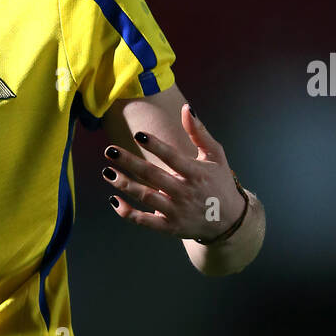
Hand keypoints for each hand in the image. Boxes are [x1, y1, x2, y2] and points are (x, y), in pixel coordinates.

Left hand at [101, 104, 244, 240]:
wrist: (229, 221)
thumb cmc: (219, 182)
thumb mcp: (216, 156)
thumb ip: (199, 133)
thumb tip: (186, 108)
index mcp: (196, 173)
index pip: (172, 157)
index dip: (156, 146)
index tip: (138, 134)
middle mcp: (185, 192)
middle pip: (153, 175)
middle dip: (130, 162)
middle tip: (109, 150)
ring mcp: (176, 211)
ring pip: (146, 197)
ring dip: (124, 184)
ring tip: (107, 171)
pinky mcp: (169, 227)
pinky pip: (144, 221)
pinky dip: (128, 213)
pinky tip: (114, 199)